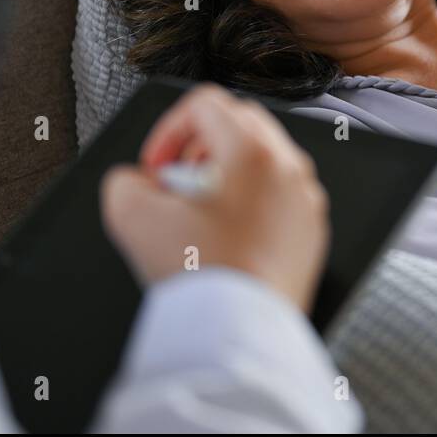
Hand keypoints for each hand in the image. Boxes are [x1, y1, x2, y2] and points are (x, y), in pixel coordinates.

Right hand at [99, 83, 329, 313]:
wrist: (240, 332)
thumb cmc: (202, 276)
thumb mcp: (132, 217)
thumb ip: (124, 182)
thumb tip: (137, 183)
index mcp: (252, 152)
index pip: (206, 104)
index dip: (168, 129)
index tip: (155, 166)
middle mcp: (289, 167)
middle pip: (242, 123)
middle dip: (200, 144)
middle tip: (176, 180)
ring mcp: (306, 199)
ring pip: (266, 159)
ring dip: (226, 171)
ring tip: (199, 211)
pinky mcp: (312, 231)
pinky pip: (281, 196)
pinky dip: (252, 200)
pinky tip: (226, 236)